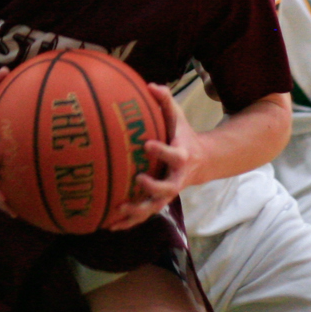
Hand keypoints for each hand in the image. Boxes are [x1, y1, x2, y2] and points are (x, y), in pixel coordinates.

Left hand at [104, 84, 195, 230]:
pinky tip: (110, 226)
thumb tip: (150, 85)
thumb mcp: (178, 117)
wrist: (200, 162)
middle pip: (168, 189)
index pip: (174, 155)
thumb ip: (166, 101)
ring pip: (154, 207)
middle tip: (137, 180)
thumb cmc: (182, 135)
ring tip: (117, 212)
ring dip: (136, 212)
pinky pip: (144, 214)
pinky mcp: (158, 201)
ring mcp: (167, 193)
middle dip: (153, 187)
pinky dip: (128, 222)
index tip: (147, 144)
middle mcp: (176, 179)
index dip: (163, 151)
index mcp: (182, 157)